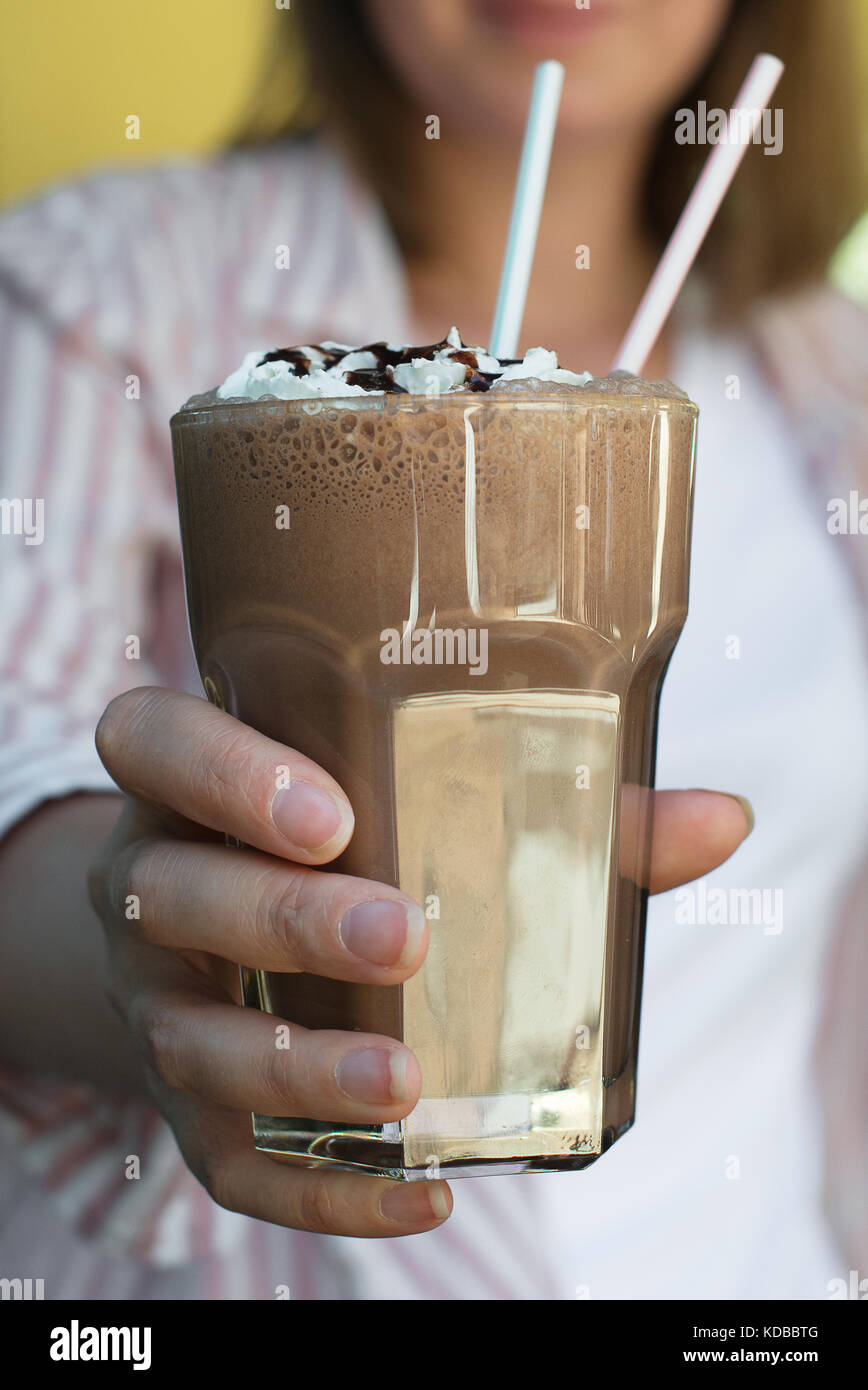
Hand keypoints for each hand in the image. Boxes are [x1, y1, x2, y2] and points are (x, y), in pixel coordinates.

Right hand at [89, 686, 751, 1237]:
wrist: (219, 950)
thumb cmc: (343, 856)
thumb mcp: (411, 808)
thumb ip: (565, 814)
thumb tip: (719, 820)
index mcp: (193, 785)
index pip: (152, 744)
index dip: (222, 772)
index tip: (329, 812)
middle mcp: (152, 887)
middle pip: (181, 896)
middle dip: (287, 920)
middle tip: (403, 937)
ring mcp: (157, 1002)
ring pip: (193, 1040)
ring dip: (298, 1068)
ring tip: (404, 1086)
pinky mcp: (186, 1105)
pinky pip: (230, 1158)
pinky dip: (320, 1189)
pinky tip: (420, 1196)